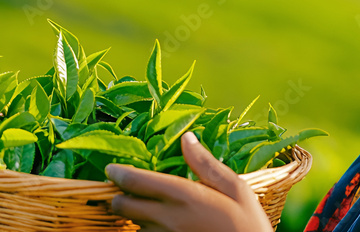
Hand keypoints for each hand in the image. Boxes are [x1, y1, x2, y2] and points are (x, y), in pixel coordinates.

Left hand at [106, 131, 274, 231]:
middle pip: (123, 206)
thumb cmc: (248, 225)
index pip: (136, 181)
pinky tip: (165, 229)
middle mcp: (167, 219)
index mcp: (184, 196)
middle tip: (125, 192)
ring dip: (137, 218)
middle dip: (119, 197)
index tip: (111, 170)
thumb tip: (186, 137)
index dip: (118, 174)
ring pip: (134, 226)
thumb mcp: (236, 188)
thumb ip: (206, 164)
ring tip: (151, 212)